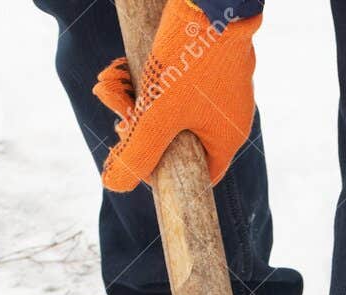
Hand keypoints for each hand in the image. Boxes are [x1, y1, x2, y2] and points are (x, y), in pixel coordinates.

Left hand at [94, 0, 260, 189]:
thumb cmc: (191, 59)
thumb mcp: (158, 114)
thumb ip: (138, 152)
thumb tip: (114, 184)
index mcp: (227, 138)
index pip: (200, 176)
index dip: (163, 171)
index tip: (135, 151)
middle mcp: (232, 115)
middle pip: (181, 139)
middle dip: (143, 128)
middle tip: (120, 113)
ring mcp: (226, 86)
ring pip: (175, 106)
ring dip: (141, 99)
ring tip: (114, 83)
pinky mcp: (216, 59)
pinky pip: (181, 80)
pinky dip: (154, 76)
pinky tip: (126, 65)